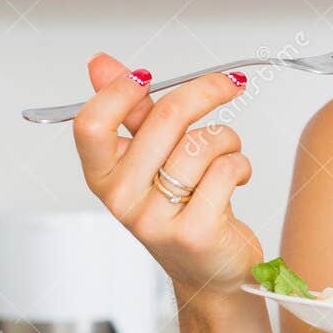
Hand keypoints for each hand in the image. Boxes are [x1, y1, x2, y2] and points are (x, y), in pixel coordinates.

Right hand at [73, 51, 261, 295]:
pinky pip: (225, 170)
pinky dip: (241, 165)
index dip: (119, 91)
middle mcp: (122, 200)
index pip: (91, 124)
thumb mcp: (150, 158)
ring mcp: (156, 219)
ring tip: (228, 155)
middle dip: (204, 92)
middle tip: (228, 85)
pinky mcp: (194, 232)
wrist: (210, 269)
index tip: (147, 77)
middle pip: (163, 120)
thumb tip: (101, 63)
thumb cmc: (181, 209)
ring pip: (202, 144)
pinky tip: (236, 178)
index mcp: (103, 177)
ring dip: (228, 139)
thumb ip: (130, 112)